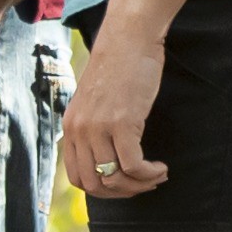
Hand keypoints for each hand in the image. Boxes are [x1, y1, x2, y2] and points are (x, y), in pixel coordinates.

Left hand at [61, 17, 168, 202]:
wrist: (129, 38)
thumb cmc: (119, 67)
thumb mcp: (96, 101)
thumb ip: (95, 127)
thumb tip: (108, 158)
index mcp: (71, 127)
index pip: (77, 177)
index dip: (103, 190)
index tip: (124, 184)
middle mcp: (80, 130)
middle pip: (95, 184)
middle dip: (122, 192)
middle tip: (144, 185)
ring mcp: (99, 127)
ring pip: (115, 178)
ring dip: (140, 185)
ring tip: (156, 176)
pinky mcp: (122, 123)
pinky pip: (133, 165)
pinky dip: (149, 173)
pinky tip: (160, 167)